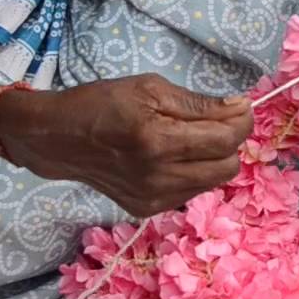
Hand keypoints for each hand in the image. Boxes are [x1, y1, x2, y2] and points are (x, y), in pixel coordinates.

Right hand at [0, 74, 251, 217]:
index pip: (225, 141)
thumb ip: (199, 104)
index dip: (241, 122)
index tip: (239, 106)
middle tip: (215, 122)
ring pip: (213, 182)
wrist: (57, 139)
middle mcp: (158, 177)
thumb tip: (240, 109)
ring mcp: (153, 199)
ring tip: (190, 138)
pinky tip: (174, 157)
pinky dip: (193, 172)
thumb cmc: (102, 104)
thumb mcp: (150, 89)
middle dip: (230, 142)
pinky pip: (191, 191)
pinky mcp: (147, 209)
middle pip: (227, 168)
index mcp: (158, 141)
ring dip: (213, 158)